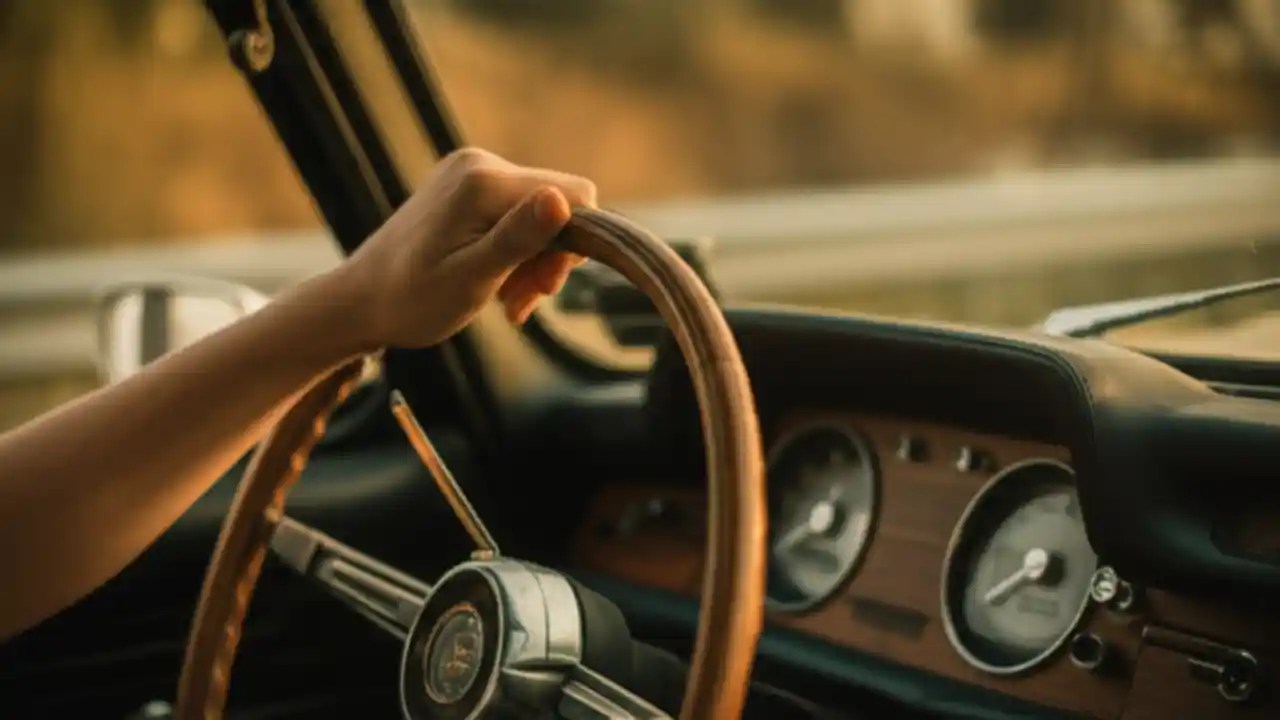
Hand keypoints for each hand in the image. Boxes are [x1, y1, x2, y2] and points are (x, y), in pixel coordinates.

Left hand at [337, 147, 595, 348]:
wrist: (360, 302)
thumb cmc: (412, 301)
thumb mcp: (470, 278)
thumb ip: (517, 237)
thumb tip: (562, 199)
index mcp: (485, 182)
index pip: (575, 195)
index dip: (575, 244)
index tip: (544, 288)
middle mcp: (481, 163)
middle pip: (559, 203)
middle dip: (550, 257)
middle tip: (522, 302)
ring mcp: (472, 172)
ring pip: (540, 212)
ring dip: (533, 261)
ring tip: (507, 300)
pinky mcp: (467, 187)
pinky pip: (515, 213)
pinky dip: (515, 251)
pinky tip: (496, 282)